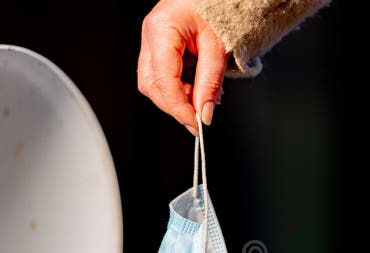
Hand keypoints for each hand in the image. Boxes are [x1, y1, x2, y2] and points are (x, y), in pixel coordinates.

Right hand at [138, 0, 227, 134]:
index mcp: (161, 29)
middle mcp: (151, 33)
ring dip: (179, 95)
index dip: (179, 108)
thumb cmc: (219, 4)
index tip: (195, 124)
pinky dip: (182, 84)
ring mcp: (153, 38)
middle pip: (153, 84)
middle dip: (175, 104)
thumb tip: (204, 113)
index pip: (163, 81)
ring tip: (205, 96)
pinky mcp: (161, 43)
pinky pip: (164, 72)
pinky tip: (199, 85)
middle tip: (199, 116)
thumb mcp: (219, 46)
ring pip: (155, 81)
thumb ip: (210, 83)